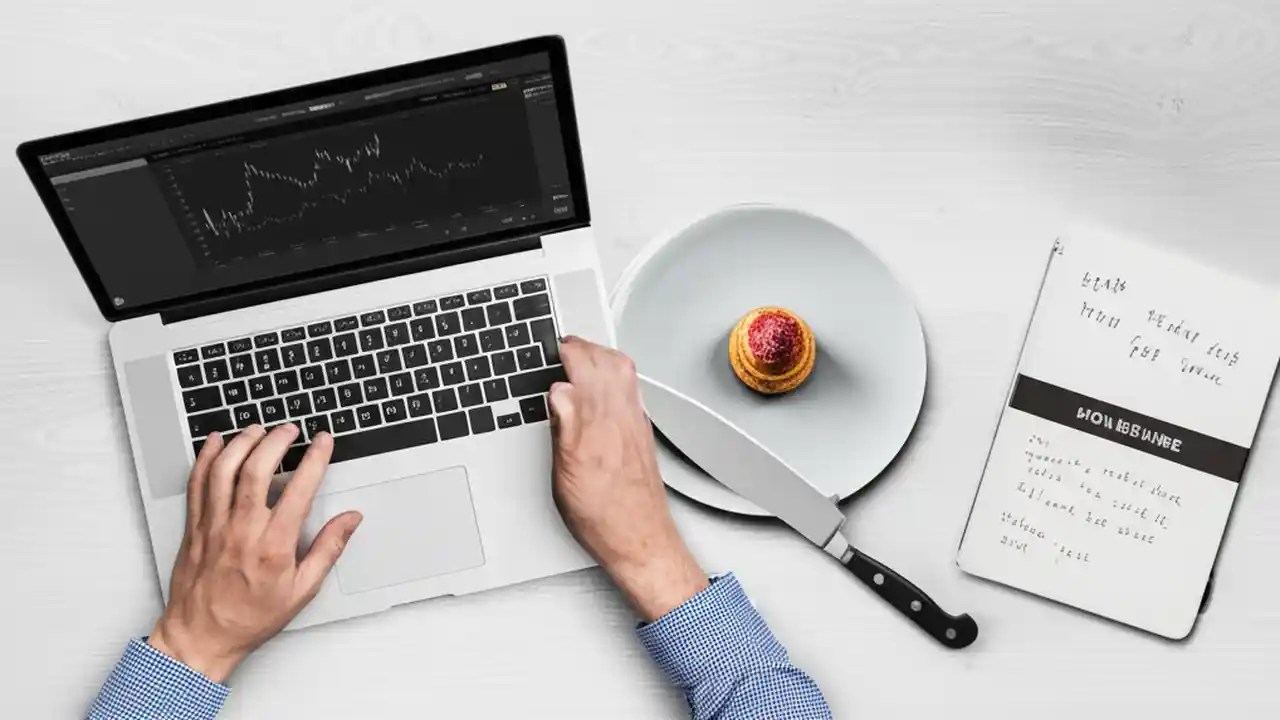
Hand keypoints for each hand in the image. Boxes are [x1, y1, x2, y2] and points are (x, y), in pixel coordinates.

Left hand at [148, 425, 362, 681]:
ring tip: (258, 429)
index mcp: (273, 545)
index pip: (299, 489)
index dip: (315, 459)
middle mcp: (241, 530)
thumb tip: (349, 520)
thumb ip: (328, 549)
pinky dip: (205, 457)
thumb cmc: (250, 617)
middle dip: (276, 440)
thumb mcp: (302, 590)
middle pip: (255, 469)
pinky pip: (197, 483)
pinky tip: (216, 442)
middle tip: (290, 429)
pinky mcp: (195, 527)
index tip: (323, 441)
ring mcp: (214, 525)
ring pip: (223, 470)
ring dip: (242, 442)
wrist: (201, 636)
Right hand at [548, 337, 707, 620]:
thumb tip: (557, 391)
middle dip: (585, 347)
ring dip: (603, 357)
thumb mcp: (565, 475)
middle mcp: (624, 418)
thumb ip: (563, 427)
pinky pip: (631, 390)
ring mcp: (637, 424)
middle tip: (563, 347)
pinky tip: (601, 387)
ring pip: (625, 373)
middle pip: (610, 361)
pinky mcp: (642, 434)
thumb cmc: (603, 517)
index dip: (565, 351)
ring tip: (581, 358)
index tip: (551, 348)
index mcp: (599, 423)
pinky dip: (614, 377)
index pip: (585, 367)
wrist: (641, 542)